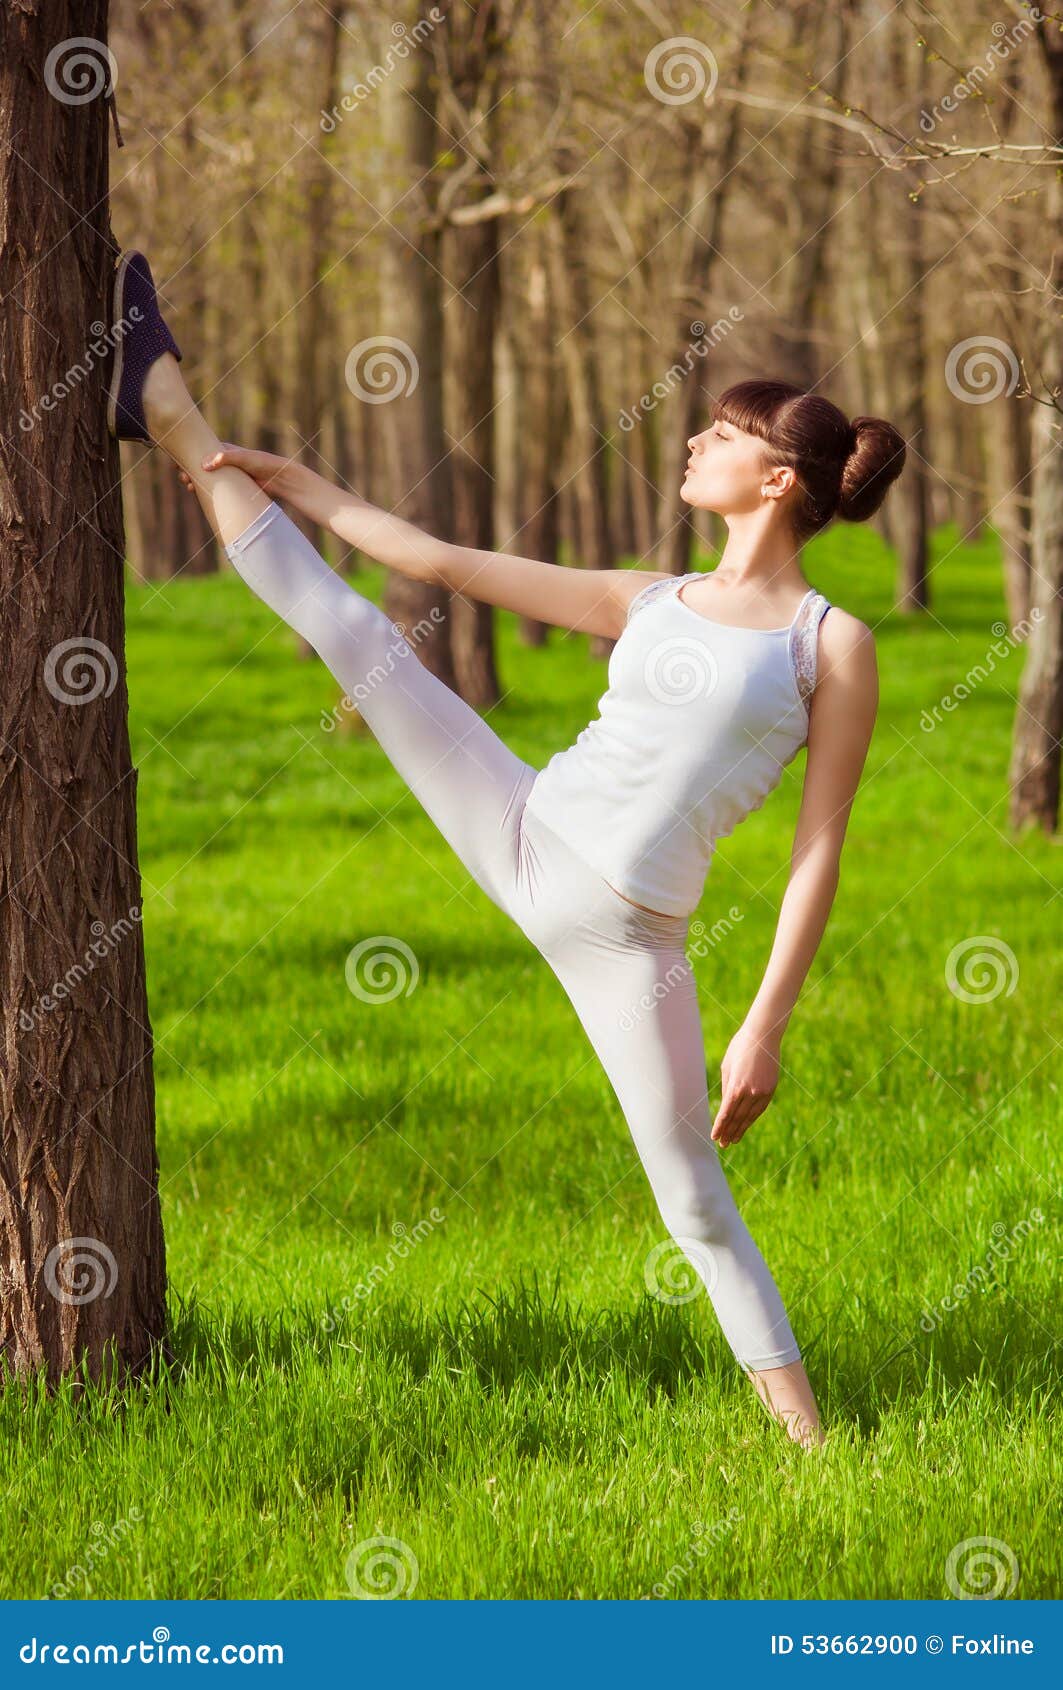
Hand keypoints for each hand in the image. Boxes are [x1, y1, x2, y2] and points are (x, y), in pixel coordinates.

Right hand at [177, 444, 299, 498]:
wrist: (280, 479)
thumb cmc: (263, 463)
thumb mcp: (243, 458)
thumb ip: (225, 458)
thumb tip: (205, 465)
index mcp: (226, 451)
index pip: (203, 450)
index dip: (190, 455)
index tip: (179, 461)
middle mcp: (226, 462)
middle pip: (202, 466)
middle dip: (190, 471)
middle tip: (183, 478)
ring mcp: (230, 476)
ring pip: (208, 478)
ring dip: (197, 482)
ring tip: (189, 487)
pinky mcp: (234, 487)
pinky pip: (217, 489)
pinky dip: (207, 491)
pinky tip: (200, 494)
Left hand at [710, 1024, 781, 1146]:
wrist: (762, 1036)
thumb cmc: (739, 1048)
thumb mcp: (727, 1067)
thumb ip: (727, 1088)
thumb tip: (726, 1106)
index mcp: (736, 1086)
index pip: (726, 1113)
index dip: (720, 1127)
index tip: (714, 1137)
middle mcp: (750, 1092)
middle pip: (737, 1118)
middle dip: (729, 1132)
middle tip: (723, 1144)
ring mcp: (762, 1092)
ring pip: (750, 1117)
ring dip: (741, 1129)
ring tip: (733, 1140)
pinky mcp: (770, 1089)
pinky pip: (760, 1109)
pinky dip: (752, 1119)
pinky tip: (746, 1125)